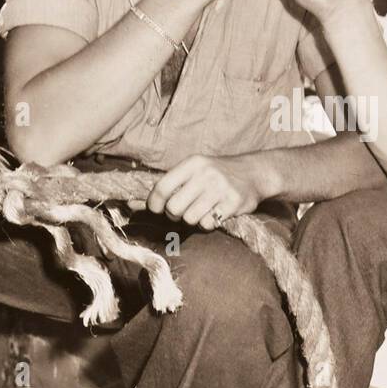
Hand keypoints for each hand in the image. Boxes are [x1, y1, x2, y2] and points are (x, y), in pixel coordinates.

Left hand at [144, 154, 267, 230]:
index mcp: (193, 164)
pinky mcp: (233, 203)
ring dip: (193, 219)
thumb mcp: (194, 172)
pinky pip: (209, 223)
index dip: (154, 203)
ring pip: (190, 218)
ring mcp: (220, 189)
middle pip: (174, 208)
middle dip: (174, 214)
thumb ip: (167, 187)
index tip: (156, 208)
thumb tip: (131, 204)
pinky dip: (209, 223)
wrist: (255, 172)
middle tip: (182, 211)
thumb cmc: (217, 174)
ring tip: (202, 211)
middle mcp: (206, 174)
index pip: (162, 187)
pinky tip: (215, 213)